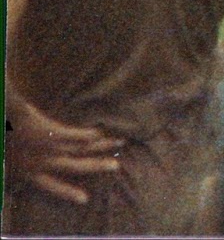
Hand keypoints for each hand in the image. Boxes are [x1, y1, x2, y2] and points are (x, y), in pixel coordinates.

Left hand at [5, 97, 123, 205]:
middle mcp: (45, 162)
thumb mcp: (5, 162)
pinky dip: (89, 134)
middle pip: (76, 166)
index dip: (68, 193)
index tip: (85, 199)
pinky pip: (76, 135)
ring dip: (101, 147)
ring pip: (81, 150)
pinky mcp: (55, 131)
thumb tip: (17, 179)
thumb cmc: (3, 140)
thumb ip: (17, 169)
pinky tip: (100, 133)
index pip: (52, 186)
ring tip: (118, 143)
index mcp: (30, 172)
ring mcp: (51, 147)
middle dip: (97, 166)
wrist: (3, 119)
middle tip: (116, 166)